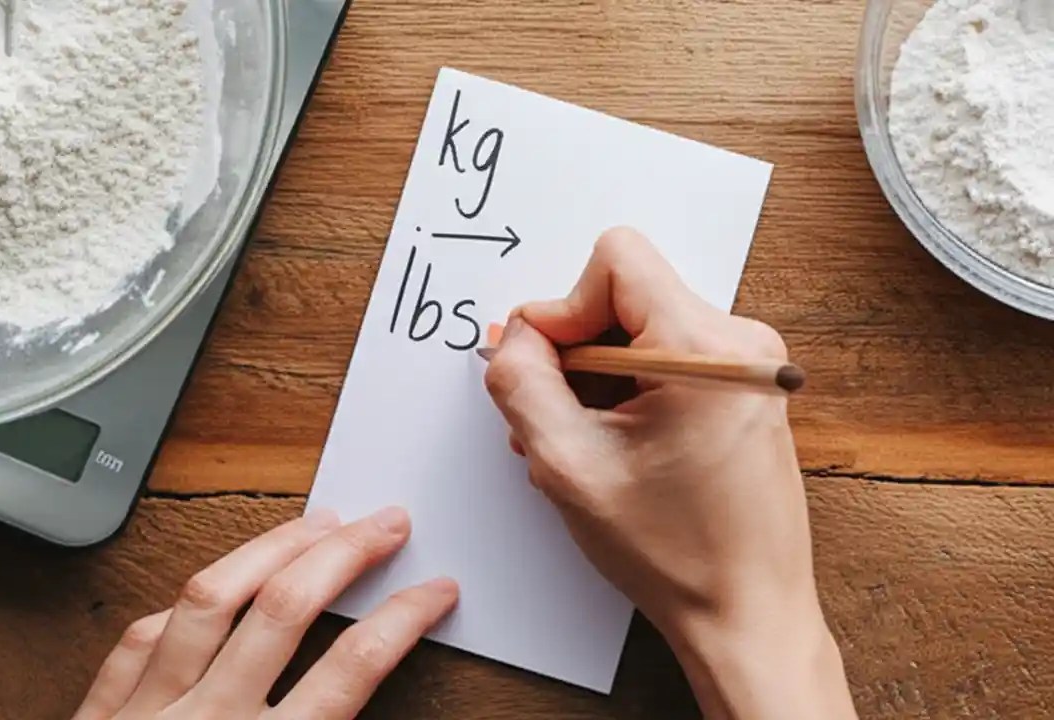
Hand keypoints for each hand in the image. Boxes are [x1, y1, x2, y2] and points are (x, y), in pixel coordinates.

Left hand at [74, 508, 457, 719]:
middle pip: (287, 609)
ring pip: (212, 596)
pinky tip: (212, 585)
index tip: (435, 590)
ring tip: (314, 522)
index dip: (402, 618)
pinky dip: (182, 606)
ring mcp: (149, 713)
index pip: (351, 670)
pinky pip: (143, 637)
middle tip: (386, 524)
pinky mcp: (101, 716)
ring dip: (270, 547)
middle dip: (347, 555)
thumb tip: (354, 694)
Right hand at [484, 228, 854, 719]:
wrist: (747, 615)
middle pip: (626, 295)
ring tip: (583, 445)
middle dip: (576, 352)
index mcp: (707, 347)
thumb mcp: (568, 464)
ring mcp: (750, 367)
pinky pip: (664, 359)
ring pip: (640, 330)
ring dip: (595, 380)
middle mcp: (741, 342)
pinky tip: (614, 447)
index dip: (563, 307)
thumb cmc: (675, 552)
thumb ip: (522, 382)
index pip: (616, 259)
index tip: (549, 367)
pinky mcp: (745, 390)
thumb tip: (514, 335)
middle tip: (555, 420)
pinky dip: (625, 392)